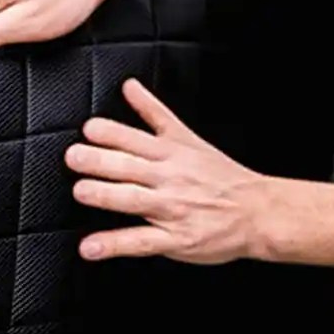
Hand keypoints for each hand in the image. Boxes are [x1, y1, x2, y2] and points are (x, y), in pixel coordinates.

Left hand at [65, 78, 275, 263]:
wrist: (260, 211)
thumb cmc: (222, 176)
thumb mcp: (188, 137)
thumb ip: (154, 113)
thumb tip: (128, 85)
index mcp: (171, 153)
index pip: (136, 138)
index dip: (112, 133)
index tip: (89, 129)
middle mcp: (170, 178)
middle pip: (131, 166)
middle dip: (101, 161)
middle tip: (74, 157)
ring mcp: (172, 209)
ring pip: (134, 200)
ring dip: (106, 195)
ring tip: (81, 191)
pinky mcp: (176, 239)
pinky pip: (141, 242)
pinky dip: (114, 245)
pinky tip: (91, 247)